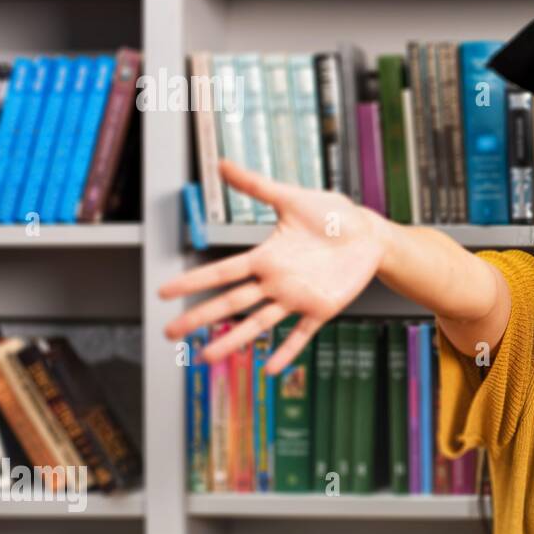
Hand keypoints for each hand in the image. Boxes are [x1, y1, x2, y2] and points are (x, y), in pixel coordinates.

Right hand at [160, 159, 387, 373]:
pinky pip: (301, 334)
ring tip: (206, 357)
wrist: (370, 233)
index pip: (221, 272)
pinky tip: (269, 369)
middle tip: (169, 333)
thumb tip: (221, 163)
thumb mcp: (292, 198)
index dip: (193, 282)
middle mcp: (276, 281)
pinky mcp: (322, 308)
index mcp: (266, 257)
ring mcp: (297, 297)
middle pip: (230, 302)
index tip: (164, 293)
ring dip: (234, 340)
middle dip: (200, 317)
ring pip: (259, 323)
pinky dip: (287, 351)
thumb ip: (257, 186)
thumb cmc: (333, 215)